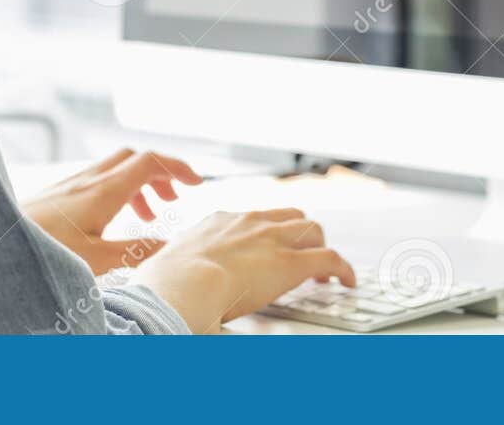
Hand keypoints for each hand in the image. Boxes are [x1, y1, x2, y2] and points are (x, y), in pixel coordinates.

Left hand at [23, 148, 202, 274]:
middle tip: (174, 199)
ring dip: (139, 183)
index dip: (178, 167)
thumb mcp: (96, 259)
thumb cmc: (44, 252)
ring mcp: (72, 183)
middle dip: (161, 173)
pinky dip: (118, 190)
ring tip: (148, 216)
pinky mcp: (58, 193)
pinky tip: (112, 218)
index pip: (151, 161)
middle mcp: (89, 179)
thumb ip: (135, 251)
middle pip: (135, 158)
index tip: (197, 183)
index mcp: (105, 190)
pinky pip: (98, 179)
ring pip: (116, 168)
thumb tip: (170, 246)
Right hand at [131, 208, 355, 333]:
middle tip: (304, 254)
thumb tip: (156, 288)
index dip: (265, 233)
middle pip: (288, 216)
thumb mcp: (165, 269)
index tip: (266, 247)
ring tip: (325, 269)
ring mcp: (272, 239)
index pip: (252, 219)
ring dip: (320, 246)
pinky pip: (330, 258)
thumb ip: (170, 274)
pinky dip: (343, 268)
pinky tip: (346, 280)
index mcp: (218, 223)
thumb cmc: (166, 284)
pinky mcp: (292, 262)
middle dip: (299, 233)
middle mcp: (249, 223)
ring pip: (312, 230)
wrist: (183, 284)